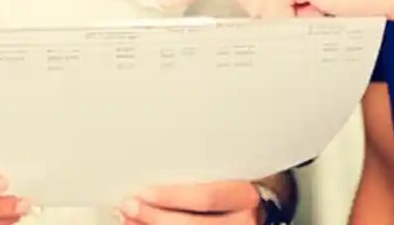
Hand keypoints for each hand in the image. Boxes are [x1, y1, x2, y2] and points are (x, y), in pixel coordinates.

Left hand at [121, 181, 259, 224]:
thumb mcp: (230, 174)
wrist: (265, 210)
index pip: (206, 197)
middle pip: (193, 224)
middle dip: (155, 217)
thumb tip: (155, 176)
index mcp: (245, 196)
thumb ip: (203, 176)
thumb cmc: (240, 188)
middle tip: (129, 206)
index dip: (171, 197)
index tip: (143, 192)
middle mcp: (243, 222)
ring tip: (128, 221)